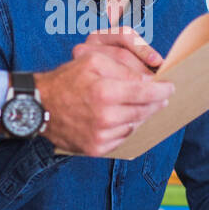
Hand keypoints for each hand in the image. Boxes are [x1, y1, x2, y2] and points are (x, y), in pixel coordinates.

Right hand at [36, 27, 172, 155]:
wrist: (38, 107)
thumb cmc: (66, 80)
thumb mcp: (92, 61)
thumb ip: (123, 67)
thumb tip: (148, 80)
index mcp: (105, 92)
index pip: (147, 92)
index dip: (162, 90)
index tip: (170, 87)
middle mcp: (105, 116)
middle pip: (144, 111)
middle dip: (155, 103)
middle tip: (161, 97)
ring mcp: (100, 135)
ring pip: (135, 125)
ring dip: (141, 116)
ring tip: (142, 106)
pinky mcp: (95, 148)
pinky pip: (122, 139)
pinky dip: (127, 128)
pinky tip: (123, 118)